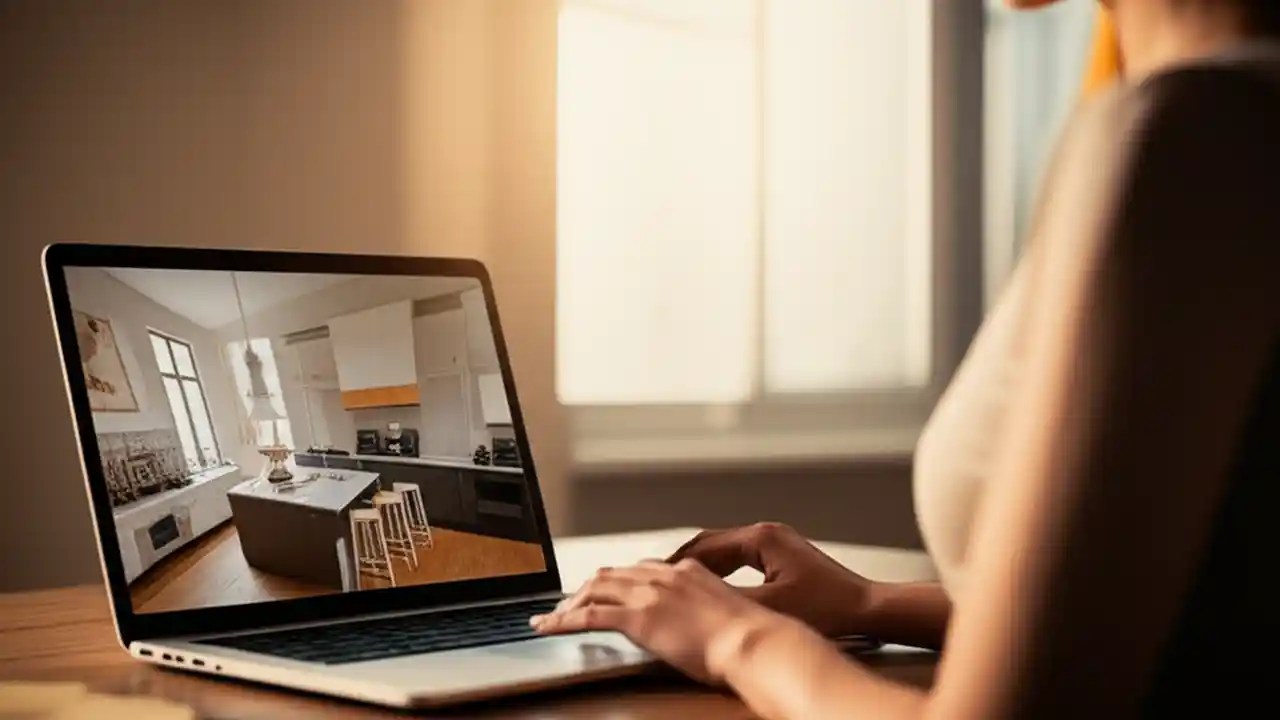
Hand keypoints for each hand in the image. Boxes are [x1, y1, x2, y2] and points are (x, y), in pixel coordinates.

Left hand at [531, 559, 797, 683]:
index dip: (621, 581)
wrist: (754, 642)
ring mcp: (648, 595)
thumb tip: (706, 622)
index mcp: (687, 571)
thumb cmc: (754, 636)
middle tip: (574, 603)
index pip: (643, 569)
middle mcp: (664, 576)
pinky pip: (589, 616)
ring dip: (572, 602)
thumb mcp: (732, 610)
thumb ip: (711, 607)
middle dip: (590, 588)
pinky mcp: (637, 618)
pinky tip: (550, 626)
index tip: (611, 591)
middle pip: (614, 574)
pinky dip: (563, 620)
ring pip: (595, 589)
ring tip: (555, 616)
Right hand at [667, 522, 879, 637]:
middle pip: (711, 544)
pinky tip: (712, 591)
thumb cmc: (828, 608)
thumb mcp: (770, 608)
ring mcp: (776, 544)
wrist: (867, 610)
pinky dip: (721, 573)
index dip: (676, 563)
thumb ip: (729, 601)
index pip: (704, 546)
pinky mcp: (783, 557)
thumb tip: (692, 601)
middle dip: (683, 563)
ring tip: (676, 587)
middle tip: (656, 580)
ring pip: (725, 552)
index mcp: (760, 538)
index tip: (653, 576)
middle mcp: (766, 534)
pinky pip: (741, 561)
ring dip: (701, 568)